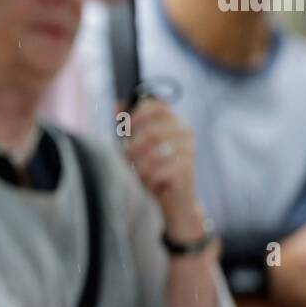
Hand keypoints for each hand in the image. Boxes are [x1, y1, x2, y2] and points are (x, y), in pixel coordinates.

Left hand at [123, 98, 204, 238]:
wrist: (175, 202)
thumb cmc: (154, 170)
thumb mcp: (139, 145)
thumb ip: (129, 125)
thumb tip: (117, 104)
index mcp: (176, 122)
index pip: (158, 106)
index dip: (138, 115)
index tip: (125, 127)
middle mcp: (185, 133)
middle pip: (152, 132)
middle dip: (132, 147)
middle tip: (124, 158)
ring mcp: (188, 152)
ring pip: (153, 153)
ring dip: (138, 164)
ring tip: (135, 171)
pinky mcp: (186, 171)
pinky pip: (158, 171)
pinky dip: (146, 177)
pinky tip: (147, 182)